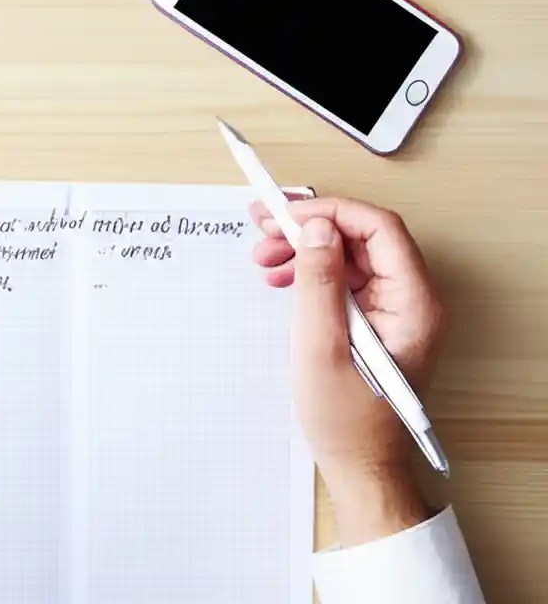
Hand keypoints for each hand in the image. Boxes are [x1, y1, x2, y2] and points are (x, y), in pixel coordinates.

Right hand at [250, 197, 448, 544]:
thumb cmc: (346, 420)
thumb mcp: (320, 347)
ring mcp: (396, 310)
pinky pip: (345, 279)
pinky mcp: (377, 320)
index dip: (330, 212)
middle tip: (263, 227)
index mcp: (414, 304)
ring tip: (263, 257)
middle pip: (363, 237)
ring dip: (306, 249)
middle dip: (310, 228)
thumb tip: (317, 229)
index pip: (379, 229)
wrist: (359, 464)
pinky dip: (311, 273)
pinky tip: (281, 279)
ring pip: (350, 255)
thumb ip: (319, 283)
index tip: (286, 212)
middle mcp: (413, 300)